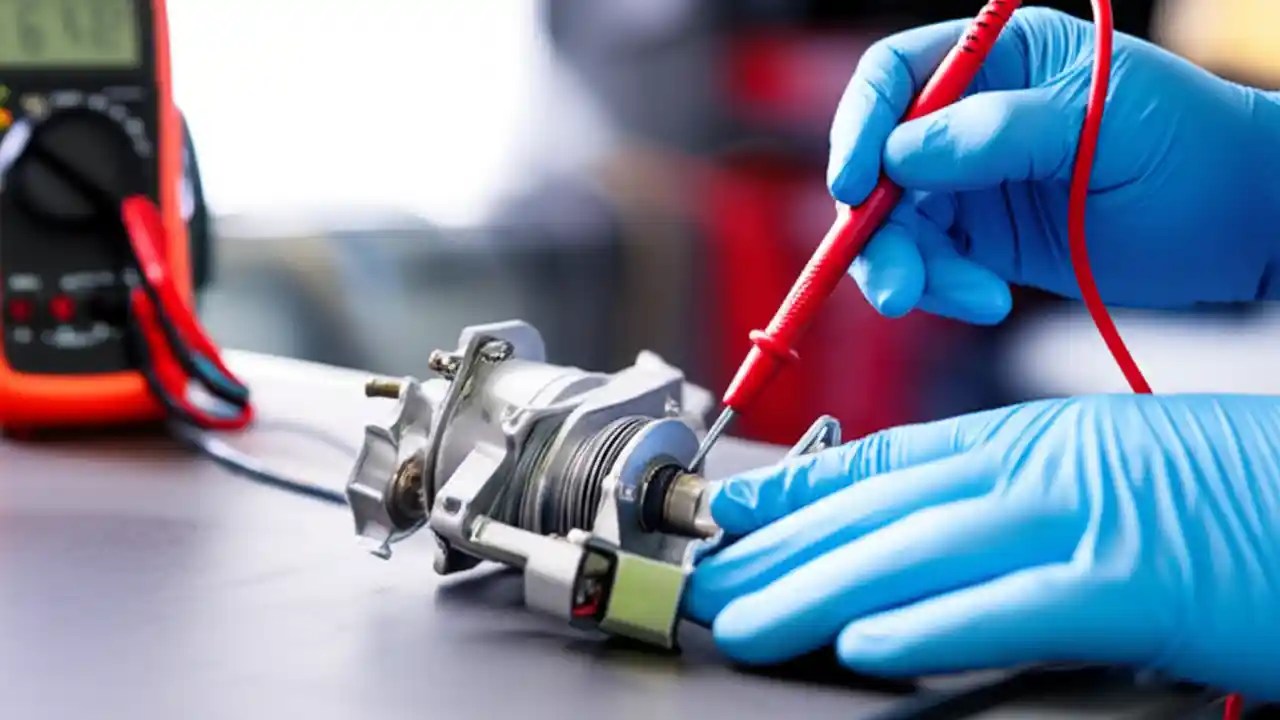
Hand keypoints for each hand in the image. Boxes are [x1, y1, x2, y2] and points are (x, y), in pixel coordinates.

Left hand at [685, 394, 1279, 700]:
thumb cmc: (1248, 489)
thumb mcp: (1120, 471)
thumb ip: (1030, 495)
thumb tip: (951, 533)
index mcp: (1040, 437)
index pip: (892, 464)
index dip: (803, 490)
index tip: (739, 515)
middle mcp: (1045, 465)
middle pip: (884, 510)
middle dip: (785, 550)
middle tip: (712, 583)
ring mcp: (1086, 520)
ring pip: (920, 554)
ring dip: (820, 591)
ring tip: (749, 621)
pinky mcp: (1136, 587)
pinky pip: (1011, 607)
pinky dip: (932, 626)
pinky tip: (867, 645)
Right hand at [829, 8, 1279, 323]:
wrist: (1239, 224)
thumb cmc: (1187, 147)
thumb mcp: (1094, 125)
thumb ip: (995, 133)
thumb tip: (898, 156)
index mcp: (996, 59)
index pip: (894, 77)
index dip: (860, 126)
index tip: (852, 185)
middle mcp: (969, 117)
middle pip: (877, 164)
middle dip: (879, 228)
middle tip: (897, 285)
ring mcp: (971, 181)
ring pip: (895, 225)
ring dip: (909, 269)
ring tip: (964, 299)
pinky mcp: (982, 240)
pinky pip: (929, 264)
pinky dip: (943, 289)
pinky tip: (989, 300)